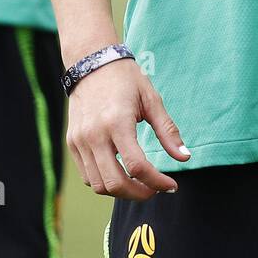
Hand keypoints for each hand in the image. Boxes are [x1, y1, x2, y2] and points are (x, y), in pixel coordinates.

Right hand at [66, 57, 189, 198]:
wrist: (92, 63)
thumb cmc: (126, 79)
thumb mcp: (151, 100)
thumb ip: (168, 131)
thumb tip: (185, 157)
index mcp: (117, 122)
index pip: (137, 167)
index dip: (157, 182)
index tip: (171, 185)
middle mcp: (95, 135)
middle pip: (115, 183)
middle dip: (139, 194)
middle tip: (155, 190)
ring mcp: (80, 141)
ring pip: (98, 185)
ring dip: (121, 191)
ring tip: (139, 183)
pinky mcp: (72, 143)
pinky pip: (87, 176)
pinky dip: (104, 182)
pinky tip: (120, 172)